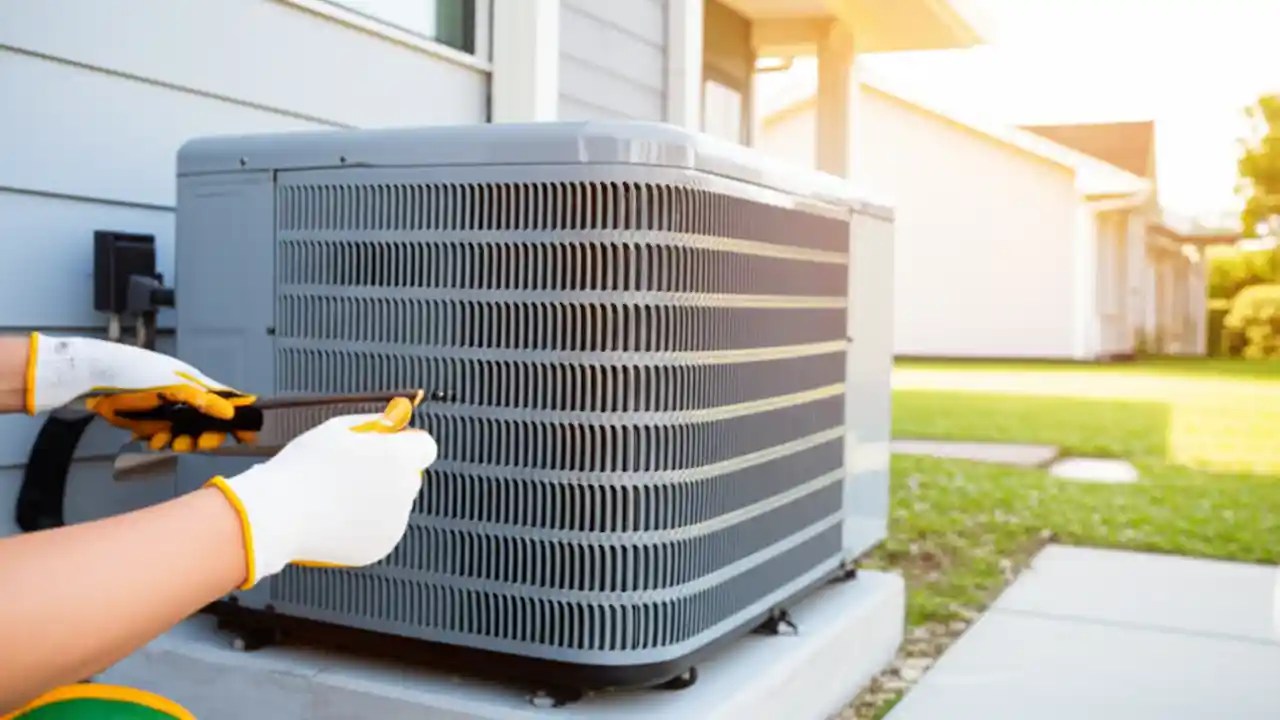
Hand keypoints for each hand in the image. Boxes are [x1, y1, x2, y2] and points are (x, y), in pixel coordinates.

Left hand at [25, 332, 256, 451]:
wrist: (96, 380)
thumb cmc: (136, 375)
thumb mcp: (173, 386)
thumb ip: (203, 400)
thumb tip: (231, 412)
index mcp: (198, 386)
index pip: (228, 403)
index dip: (240, 420)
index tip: (247, 436)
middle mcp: (187, 400)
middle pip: (210, 424)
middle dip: (209, 436)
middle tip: (202, 443)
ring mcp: (170, 413)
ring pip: (188, 434)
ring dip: (184, 441)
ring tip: (170, 441)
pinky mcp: (152, 424)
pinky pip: (166, 438)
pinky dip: (162, 442)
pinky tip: (154, 440)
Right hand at [205, 395, 436, 588]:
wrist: (276, 515)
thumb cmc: (302, 468)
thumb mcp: (337, 428)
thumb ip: (374, 424)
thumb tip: (393, 423)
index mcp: (398, 457)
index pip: (426, 447)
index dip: (407, 444)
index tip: (388, 445)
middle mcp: (404, 491)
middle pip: (410, 476)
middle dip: (391, 472)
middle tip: (352, 473)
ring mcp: (395, 523)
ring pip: (395, 504)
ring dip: (378, 499)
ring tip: (337, 497)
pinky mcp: (381, 546)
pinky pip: (381, 529)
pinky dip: (367, 524)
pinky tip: (337, 517)